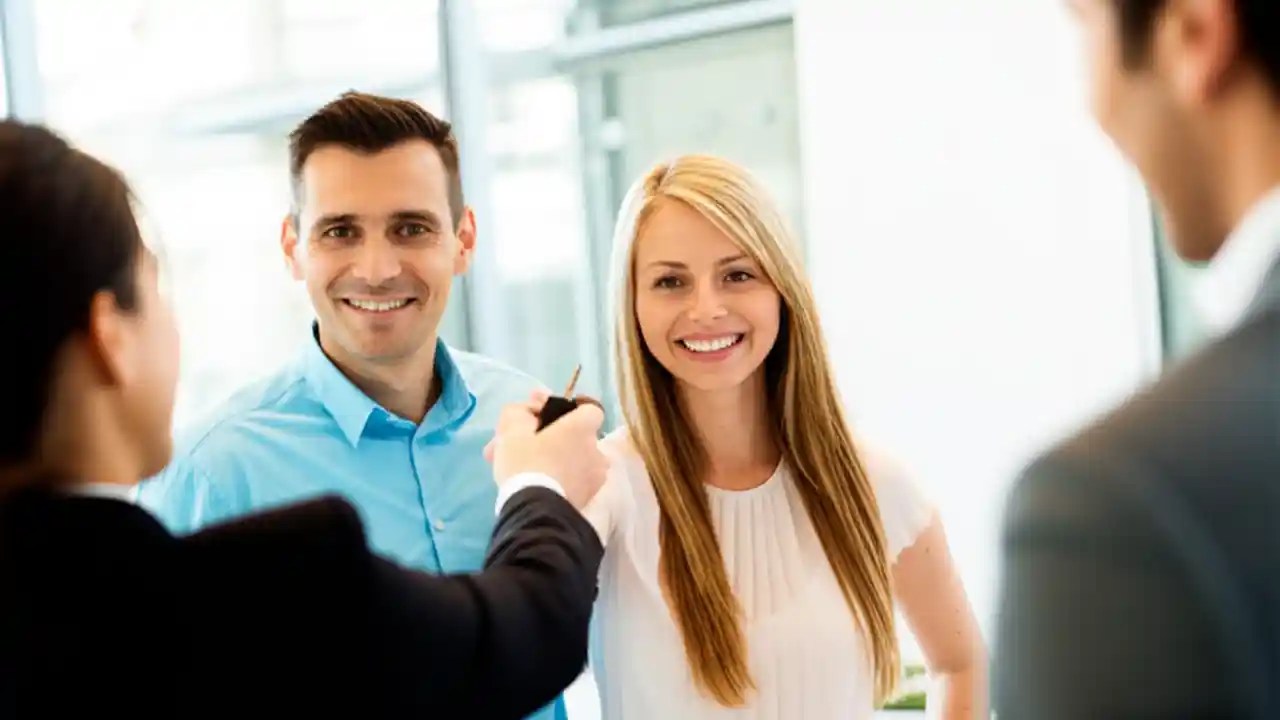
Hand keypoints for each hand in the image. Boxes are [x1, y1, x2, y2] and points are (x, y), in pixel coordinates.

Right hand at [489, 392, 607, 508]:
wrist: (535, 509)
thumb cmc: (526, 461)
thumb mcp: (512, 428)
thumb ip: (519, 411)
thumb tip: (529, 410)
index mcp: (583, 428)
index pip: (588, 410)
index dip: (568, 412)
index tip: (544, 418)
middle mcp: (596, 449)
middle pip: (576, 437)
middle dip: (549, 438)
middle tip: (521, 446)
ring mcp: (596, 476)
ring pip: (573, 461)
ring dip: (554, 460)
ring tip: (523, 468)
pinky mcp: (589, 498)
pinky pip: (574, 481)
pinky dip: (558, 479)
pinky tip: (535, 484)